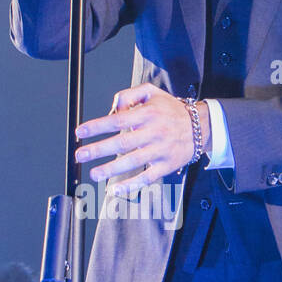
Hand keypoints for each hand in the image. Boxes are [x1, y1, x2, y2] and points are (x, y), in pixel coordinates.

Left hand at [75, 83, 210, 191]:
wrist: (200, 127)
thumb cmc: (171, 110)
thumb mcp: (152, 92)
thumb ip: (129, 95)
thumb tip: (112, 109)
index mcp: (147, 114)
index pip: (117, 120)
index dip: (97, 126)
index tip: (81, 132)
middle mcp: (153, 132)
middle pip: (122, 143)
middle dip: (98, 150)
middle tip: (80, 155)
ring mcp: (160, 150)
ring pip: (133, 162)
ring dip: (111, 169)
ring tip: (94, 174)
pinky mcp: (166, 165)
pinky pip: (147, 177)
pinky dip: (131, 185)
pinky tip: (116, 189)